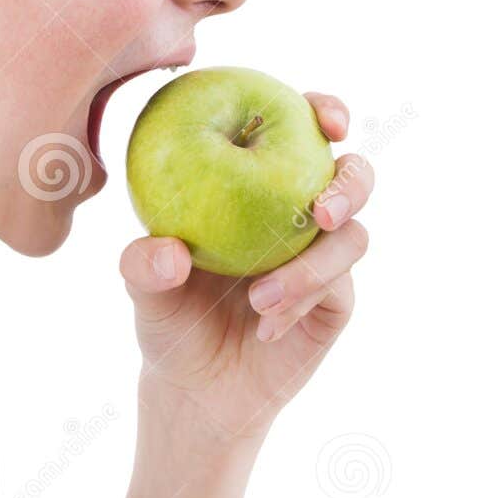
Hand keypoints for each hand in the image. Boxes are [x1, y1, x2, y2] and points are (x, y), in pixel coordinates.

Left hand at [118, 91, 374, 444]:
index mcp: (260, 180)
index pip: (301, 127)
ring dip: (312, 264)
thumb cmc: (170, 317)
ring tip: (261, 297)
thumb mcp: (144, 290)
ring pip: (352, 237)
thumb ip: (143, 266)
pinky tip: (267, 325)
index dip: (324, 109)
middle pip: (354, 173)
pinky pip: (336, 287)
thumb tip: (168, 253)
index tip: (324, 118)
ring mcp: (324, 254)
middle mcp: (299, 208)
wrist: (199, 389)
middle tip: (321, 211)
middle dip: (350, 183)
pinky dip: (302, 300)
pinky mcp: (336, 299)